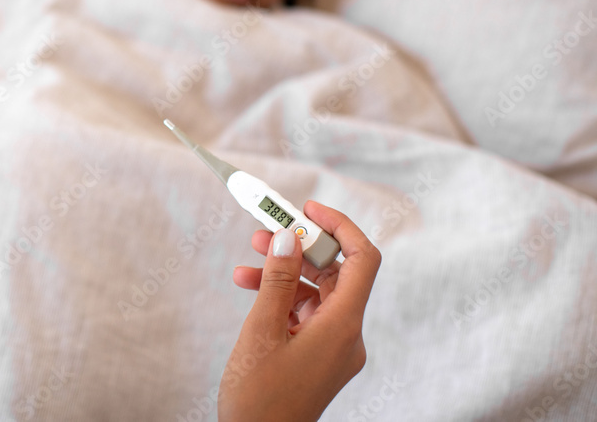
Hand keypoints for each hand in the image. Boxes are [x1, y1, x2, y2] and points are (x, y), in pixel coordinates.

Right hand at [218, 200, 381, 421]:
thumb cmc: (259, 400)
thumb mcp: (261, 332)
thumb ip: (277, 280)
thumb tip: (288, 237)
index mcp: (342, 327)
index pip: (362, 260)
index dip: (339, 227)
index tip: (308, 209)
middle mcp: (346, 335)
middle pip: (336, 273)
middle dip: (300, 246)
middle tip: (264, 230)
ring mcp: (334, 348)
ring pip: (316, 292)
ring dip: (283, 272)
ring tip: (246, 261)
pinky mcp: (319, 357)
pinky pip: (306, 314)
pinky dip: (280, 297)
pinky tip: (250, 289)